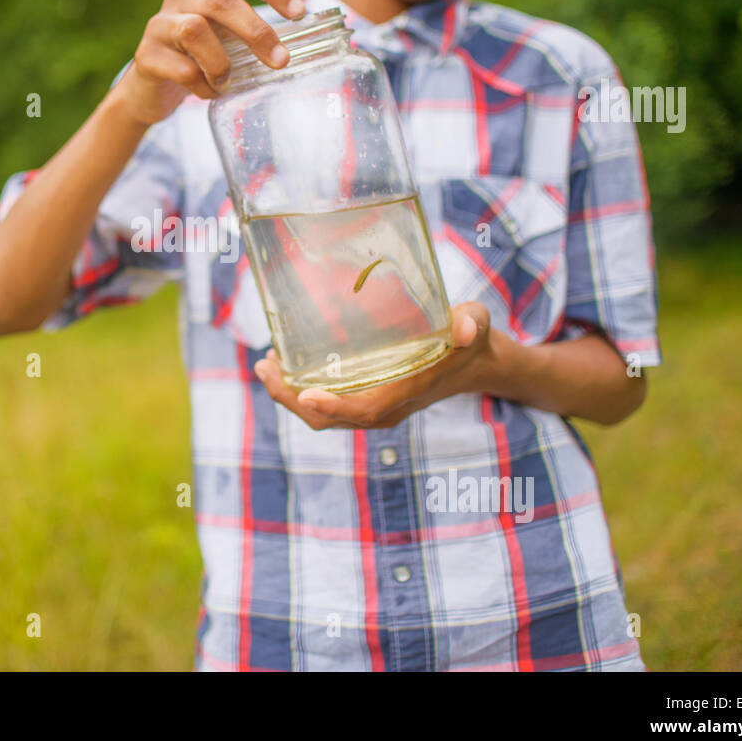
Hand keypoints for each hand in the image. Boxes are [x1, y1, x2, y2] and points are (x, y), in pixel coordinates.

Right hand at [114, 0, 306, 128]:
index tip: (298, 14)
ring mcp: (160, 26)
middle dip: (257, 31)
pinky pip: (182, 69)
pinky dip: (203, 87)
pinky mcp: (146, 57)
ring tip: (228, 82)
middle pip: (222, 1)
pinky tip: (208, 94)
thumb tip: (307, 33)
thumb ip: (253, 33)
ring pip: (195, 30)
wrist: (149, 92)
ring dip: (222, 62)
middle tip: (280, 60)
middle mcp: (183, 0)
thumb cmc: (198, 61)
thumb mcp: (227, 41)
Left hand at [253, 302, 493, 430]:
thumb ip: (472, 322)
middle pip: (332, 418)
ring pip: (324, 416)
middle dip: (293, 400)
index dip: (335, 407)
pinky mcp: (366, 400)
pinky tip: (283, 368)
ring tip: (265, 367)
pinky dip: (300, 393)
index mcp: (409, 392)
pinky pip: (328, 407)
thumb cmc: (472, 339)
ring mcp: (374, 408)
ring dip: (290, 397)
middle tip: (265, 368)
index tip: (305, 395)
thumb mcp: (476, 324)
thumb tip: (466, 327)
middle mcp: (387, 408)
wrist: (476, 362)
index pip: (367, 409)